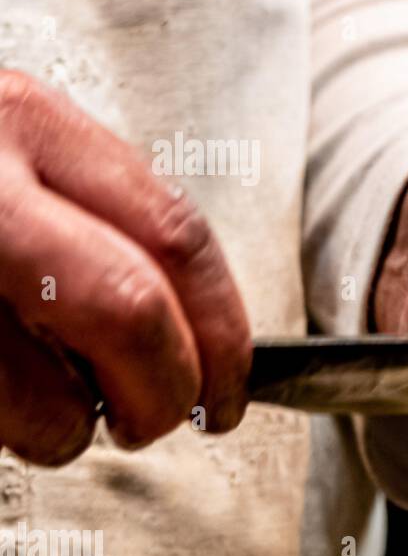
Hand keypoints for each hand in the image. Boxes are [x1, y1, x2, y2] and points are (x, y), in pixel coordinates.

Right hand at [0, 71, 250, 463]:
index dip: (225, 330)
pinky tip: (2, 403)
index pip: (178, 236)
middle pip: (130, 312)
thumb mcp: (10, 154)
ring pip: (44, 397)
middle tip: (157, 422)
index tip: (236, 388)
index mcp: (27, 122)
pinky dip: (13, 432)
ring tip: (56, 416)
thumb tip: (196, 337)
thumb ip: (92, 215)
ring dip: (68, 432)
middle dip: (166, 391)